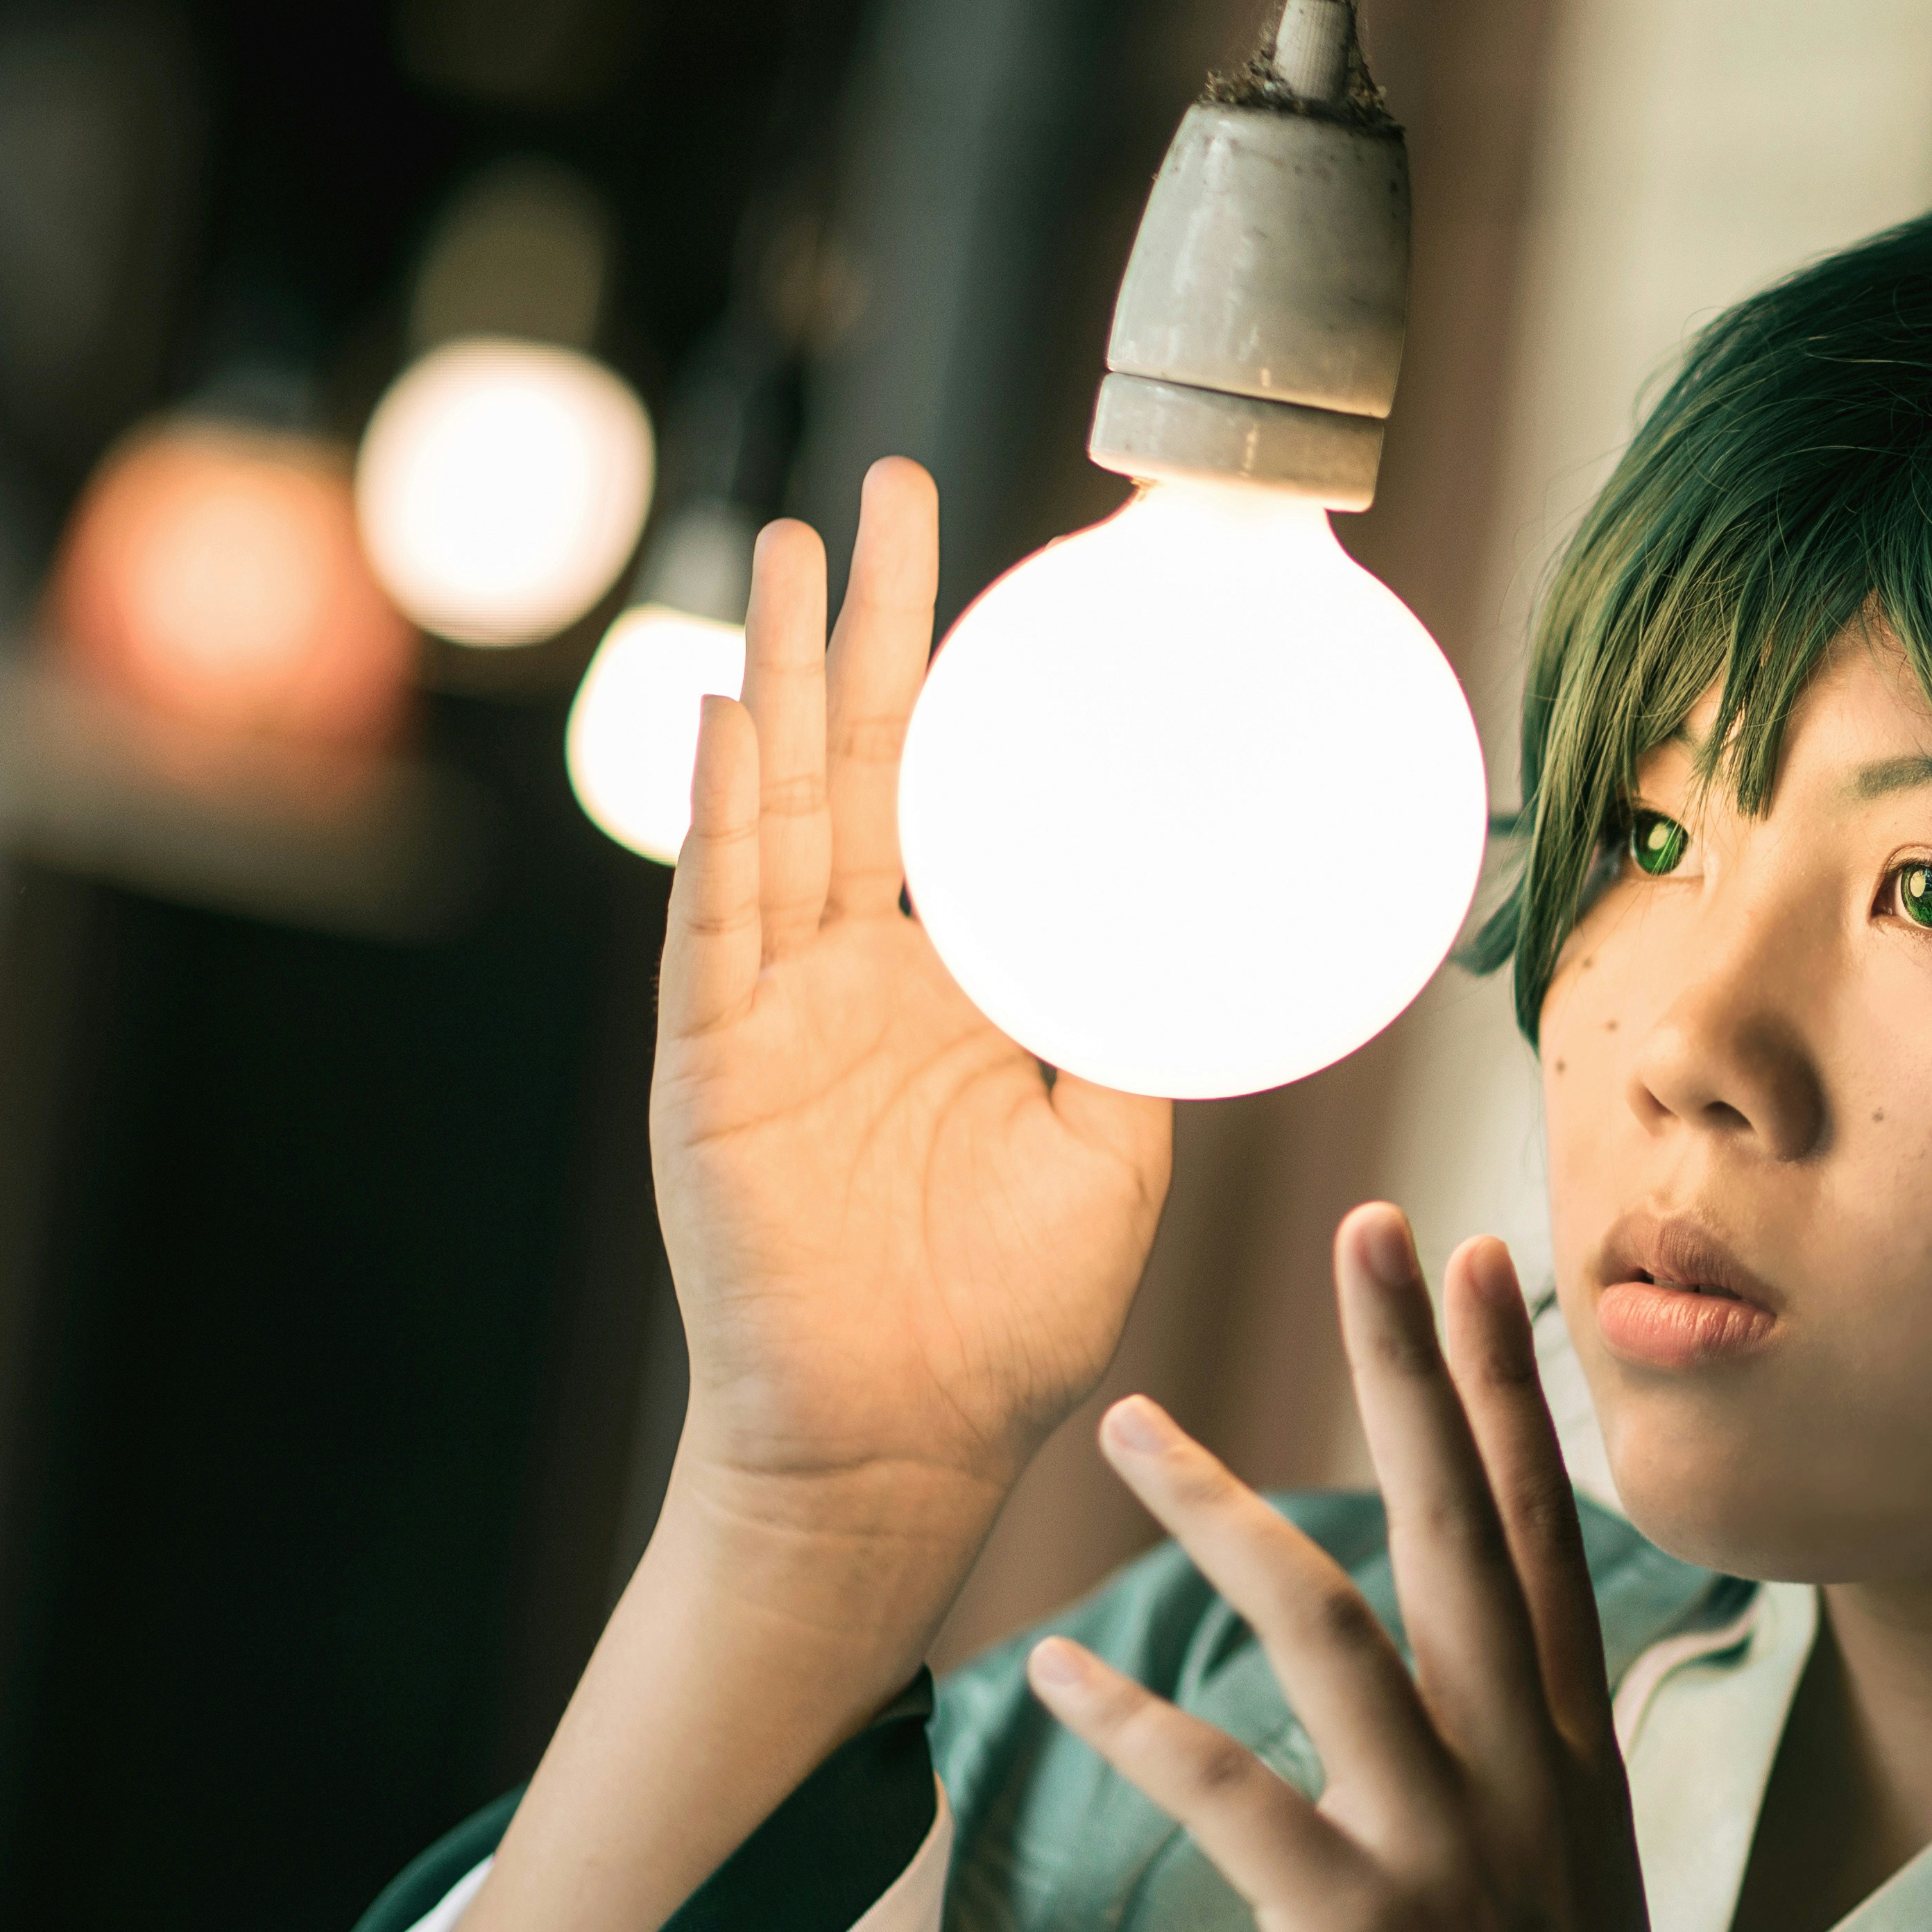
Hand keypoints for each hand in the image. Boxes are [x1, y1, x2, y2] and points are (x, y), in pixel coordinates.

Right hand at [660, 462, 1170, 1534]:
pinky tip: (732, 712)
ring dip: (788, 669)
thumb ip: (1137, 1022)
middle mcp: (863, 972)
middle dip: (876, 623)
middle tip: (895, 491)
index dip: (984, 699)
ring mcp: (778, 1005)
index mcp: (961, 985)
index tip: (1019, 586)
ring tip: (800, 544)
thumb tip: (1216, 915)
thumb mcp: (1111, 1145)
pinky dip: (724, 813)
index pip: (970, 805)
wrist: (902, 1440)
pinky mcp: (715, 1058)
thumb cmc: (1009, 1314)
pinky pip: (718, 914)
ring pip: (781, 799)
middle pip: (867, 758)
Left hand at [1026, 1210, 1654, 1931]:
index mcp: (1575, 1747)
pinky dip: (1142, 1725)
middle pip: (1469, 1525)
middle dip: (1411, 1368)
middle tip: (1366, 1227)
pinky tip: (1058, 1672)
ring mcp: (1451, 1842)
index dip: (1508, 1389)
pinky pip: (1235, 1793)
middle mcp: (1527, 1766)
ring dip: (1232, 1512)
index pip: (1547, 1527)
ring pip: (1339, 1624)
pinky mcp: (1361, 1929)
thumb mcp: (1573, 1878)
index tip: (1476, 1260)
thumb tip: (1489, 1671)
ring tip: (1136, 1424)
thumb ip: (1528, 1762)